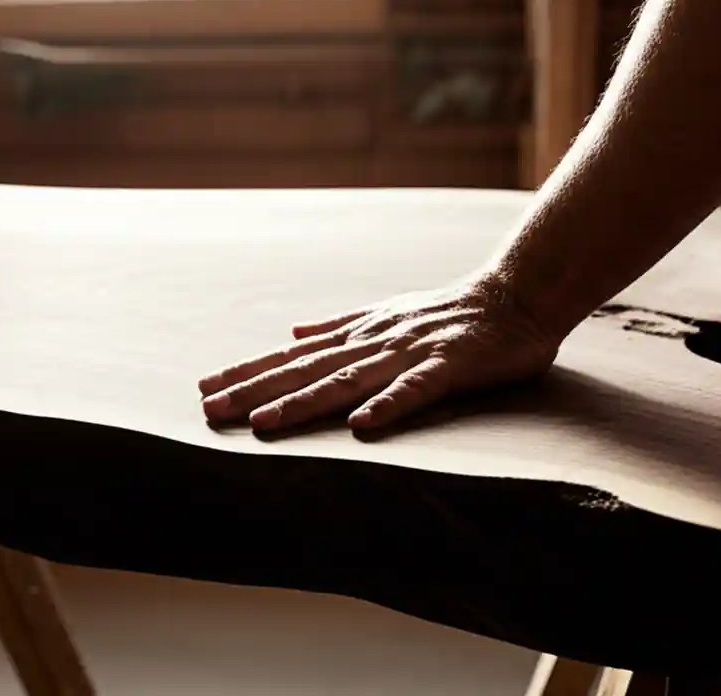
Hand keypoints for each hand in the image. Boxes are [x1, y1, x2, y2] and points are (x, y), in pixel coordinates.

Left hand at [197, 275, 563, 431]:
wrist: (516, 295)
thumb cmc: (449, 311)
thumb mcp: (384, 313)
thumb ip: (337, 325)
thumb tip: (292, 329)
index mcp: (357, 335)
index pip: (292, 356)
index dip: (248, 371)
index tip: (204, 387)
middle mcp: (372, 342)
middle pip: (305, 370)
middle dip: (255, 390)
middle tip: (210, 409)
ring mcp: (408, 352)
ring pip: (347, 380)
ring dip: (304, 401)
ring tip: (264, 421)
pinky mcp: (448, 366)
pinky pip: (415, 389)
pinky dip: (389, 405)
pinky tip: (362, 426)